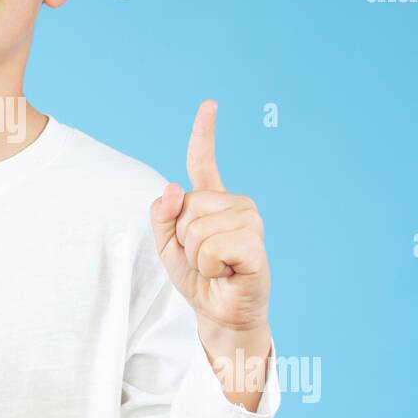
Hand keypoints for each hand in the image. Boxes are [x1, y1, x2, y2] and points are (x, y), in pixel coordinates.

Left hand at [149, 99, 269, 331]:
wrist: (219, 313)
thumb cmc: (198, 277)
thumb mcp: (166, 245)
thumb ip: (161, 215)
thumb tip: (174, 189)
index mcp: (213, 200)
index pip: (204, 161)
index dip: (204, 132)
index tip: (209, 104)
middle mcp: (235, 204)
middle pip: (187, 207)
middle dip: (182, 238)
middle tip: (202, 257)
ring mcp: (249, 221)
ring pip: (197, 229)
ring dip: (196, 256)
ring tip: (215, 266)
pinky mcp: (255, 244)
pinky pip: (213, 247)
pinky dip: (210, 267)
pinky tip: (226, 273)